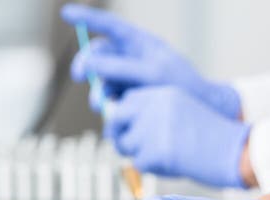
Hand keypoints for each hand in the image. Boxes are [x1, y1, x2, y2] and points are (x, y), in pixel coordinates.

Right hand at [61, 3, 241, 118]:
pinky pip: (112, 102)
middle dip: (87, 64)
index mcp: (141, 44)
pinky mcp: (132, 101)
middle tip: (81, 75)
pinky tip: (112, 116)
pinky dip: (109, 109)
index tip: (66, 13)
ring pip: (103, 82)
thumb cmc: (183, 87)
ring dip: (98, 92)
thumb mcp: (153, 74)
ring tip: (101, 104)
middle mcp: (133, 60)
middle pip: (99, 56)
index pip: (110, 27)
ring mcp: (131, 81)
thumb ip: (121, 67)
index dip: (88, 18)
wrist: (203, 114)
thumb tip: (91, 64)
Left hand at [104, 86, 249, 187]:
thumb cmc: (216, 138)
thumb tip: (125, 133)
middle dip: (118, 135)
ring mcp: (153, 128)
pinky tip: (174, 166)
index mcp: (163, 93)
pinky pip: (140, 164)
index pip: (128, 100)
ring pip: (127, 145)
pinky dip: (153, 169)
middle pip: (117, 119)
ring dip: (140, 156)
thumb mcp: (184, 114)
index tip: (126, 131)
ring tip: (166, 159)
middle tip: (127, 149)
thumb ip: (156, 116)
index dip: (124, 117)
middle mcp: (154, 106)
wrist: (237, 151)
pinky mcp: (155, 151)